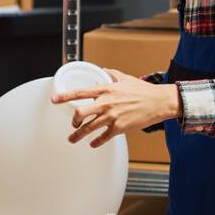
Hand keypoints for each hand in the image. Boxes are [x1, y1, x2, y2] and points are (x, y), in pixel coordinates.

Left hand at [51, 68, 181, 147]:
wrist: (159, 102)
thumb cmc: (143, 90)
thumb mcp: (125, 78)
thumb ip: (111, 74)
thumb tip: (103, 70)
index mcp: (106, 89)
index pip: (80, 92)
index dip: (65, 96)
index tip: (54, 99)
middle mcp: (106, 103)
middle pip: (80, 113)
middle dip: (73, 121)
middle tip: (72, 124)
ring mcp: (112, 116)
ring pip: (89, 128)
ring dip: (78, 135)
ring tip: (73, 139)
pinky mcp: (120, 128)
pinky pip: (103, 137)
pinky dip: (96, 142)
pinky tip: (93, 143)